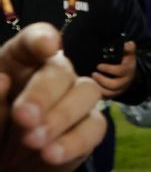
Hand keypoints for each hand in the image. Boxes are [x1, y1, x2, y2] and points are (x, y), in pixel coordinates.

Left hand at [0, 23, 106, 170]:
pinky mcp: (88, 128)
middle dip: (45, 93)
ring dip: (63, 116)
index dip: (42, 38)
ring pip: (88, 92)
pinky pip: (95, 127)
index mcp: (18, 65)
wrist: (4, 167)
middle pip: (61, 70)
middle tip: (24, 118)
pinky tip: (52, 154)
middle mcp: (50, 77)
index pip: (33, 40)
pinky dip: (75, 141)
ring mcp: (74, 100)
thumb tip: (2, 80)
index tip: (47, 48)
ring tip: (34, 141)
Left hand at [92, 41, 136, 98]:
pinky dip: (99, 93)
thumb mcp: (128, 54)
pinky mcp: (115, 94)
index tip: (98, 66)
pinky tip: (92, 87)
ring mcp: (121, 89)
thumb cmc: (126, 61)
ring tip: (91, 81)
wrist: (131, 74)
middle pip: (114, 84)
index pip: (120, 71)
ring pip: (110, 93)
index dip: (109, 69)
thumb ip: (128, 49)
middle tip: (93, 74)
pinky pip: (107, 97)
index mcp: (129, 69)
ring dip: (99, 88)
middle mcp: (126, 81)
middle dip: (102, 80)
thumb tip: (129, 43)